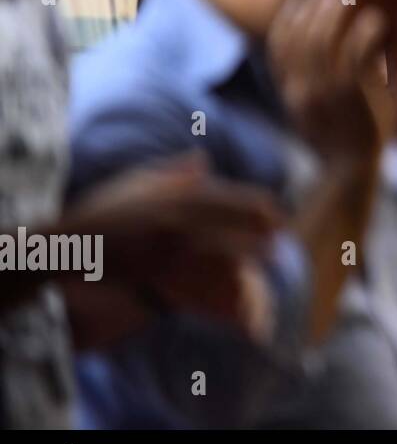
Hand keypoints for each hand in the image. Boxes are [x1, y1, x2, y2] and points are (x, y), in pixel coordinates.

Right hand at [60, 152, 279, 334]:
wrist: (69, 247)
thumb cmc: (102, 212)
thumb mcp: (137, 183)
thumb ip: (174, 173)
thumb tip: (203, 160)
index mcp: (178, 194)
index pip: (232, 197)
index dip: (258, 207)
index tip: (276, 214)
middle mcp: (180, 216)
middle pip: (235, 222)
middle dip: (260, 228)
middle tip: (280, 234)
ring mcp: (172, 246)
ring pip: (225, 250)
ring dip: (249, 252)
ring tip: (271, 255)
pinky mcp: (162, 272)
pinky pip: (204, 278)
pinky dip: (225, 280)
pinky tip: (243, 283)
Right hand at [267, 0, 392, 161]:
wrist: (351, 174)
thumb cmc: (341, 143)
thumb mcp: (314, 115)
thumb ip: (311, 87)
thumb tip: (320, 56)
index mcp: (289, 94)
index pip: (278, 49)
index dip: (286, 21)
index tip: (299, 2)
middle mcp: (300, 90)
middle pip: (298, 38)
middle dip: (311, 9)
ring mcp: (324, 92)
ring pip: (321, 40)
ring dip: (332, 13)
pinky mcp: (351, 94)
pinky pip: (354, 51)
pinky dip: (363, 30)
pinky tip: (374, 19)